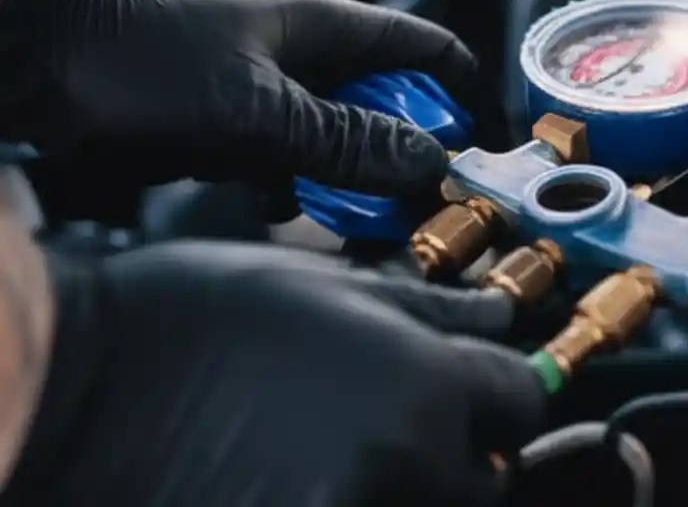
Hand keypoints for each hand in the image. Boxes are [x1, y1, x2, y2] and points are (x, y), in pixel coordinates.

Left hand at [0, 0, 497, 198]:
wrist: (41, 67)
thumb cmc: (148, 66)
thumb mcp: (262, 112)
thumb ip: (350, 142)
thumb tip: (433, 165)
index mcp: (329, 29)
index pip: (427, 51)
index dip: (465, 95)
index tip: (485, 152)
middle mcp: (309, 58)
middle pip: (392, 105)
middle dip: (413, 154)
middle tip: (426, 209)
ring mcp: (273, 93)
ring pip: (343, 142)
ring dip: (355, 183)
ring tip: (363, 225)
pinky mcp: (237, 129)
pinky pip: (292, 164)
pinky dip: (296, 191)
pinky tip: (279, 211)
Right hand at [1, 241, 543, 505]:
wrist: (81, 390)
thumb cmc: (196, 320)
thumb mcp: (326, 285)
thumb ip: (430, 307)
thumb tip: (497, 313)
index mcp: (423, 387)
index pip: (522, 400)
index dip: (500, 386)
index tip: (475, 384)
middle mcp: (406, 465)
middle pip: (486, 475)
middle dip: (461, 450)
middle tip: (403, 422)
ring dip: (411, 484)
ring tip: (346, 450)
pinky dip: (358, 500)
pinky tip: (310, 476)